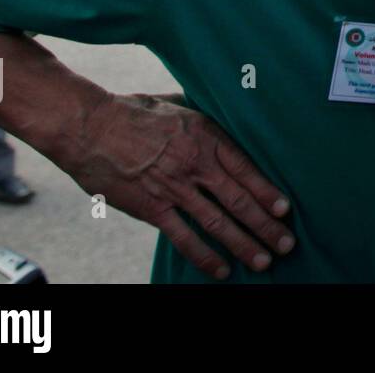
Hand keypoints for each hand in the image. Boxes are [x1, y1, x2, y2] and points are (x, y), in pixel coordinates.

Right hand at [63, 92, 294, 279]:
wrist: (88, 126)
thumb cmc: (132, 110)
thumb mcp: (177, 104)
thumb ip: (201, 116)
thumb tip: (221, 111)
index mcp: (206, 136)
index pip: (246, 169)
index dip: (268, 192)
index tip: (286, 210)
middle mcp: (195, 163)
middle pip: (239, 199)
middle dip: (266, 225)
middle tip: (286, 245)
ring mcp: (174, 188)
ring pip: (217, 221)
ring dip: (243, 244)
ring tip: (263, 261)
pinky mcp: (151, 207)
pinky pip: (183, 236)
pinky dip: (204, 256)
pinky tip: (221, 270)